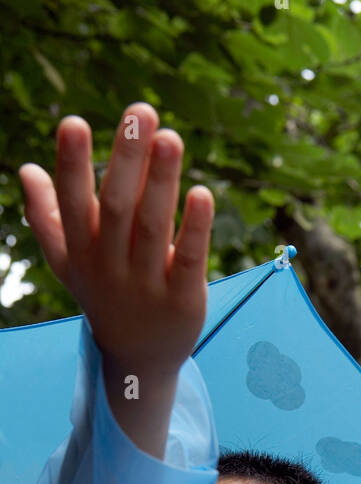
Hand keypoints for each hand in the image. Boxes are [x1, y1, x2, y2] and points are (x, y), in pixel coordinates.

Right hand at [18, 102, 212, 378]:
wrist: (139, 363)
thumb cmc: (104, 297)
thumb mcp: (70, 263)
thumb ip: (48, 218)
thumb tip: (26, 170)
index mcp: (82, 251)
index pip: (73, 204)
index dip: (73, 165)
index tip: (74, 123)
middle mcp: (112, 267)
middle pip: (118, 209)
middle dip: (127, 159)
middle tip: (140, 112)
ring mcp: (149, 286)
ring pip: (153, 230)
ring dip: (162, 183)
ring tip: (171, 137)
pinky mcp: (185, 301)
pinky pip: (190, 261)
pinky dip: (195, 228)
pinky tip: (202, 193)